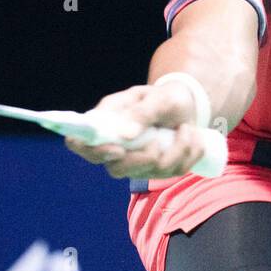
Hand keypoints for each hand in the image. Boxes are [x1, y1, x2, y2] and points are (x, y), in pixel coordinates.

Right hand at [62, 81, 209, 179]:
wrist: (187, 104)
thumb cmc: (165, 97)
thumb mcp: (157, 98)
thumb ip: (141, 113)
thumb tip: (125, 135)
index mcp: (105, 123)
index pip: (79, 143)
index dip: (89, 151)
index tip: (116, 149)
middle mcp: (116, 147)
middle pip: (115, 169)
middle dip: (141, 160)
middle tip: (156, 143)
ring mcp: (138, 162)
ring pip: (151, 172)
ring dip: (175, 150)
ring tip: (184, 127)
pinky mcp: (159, 170)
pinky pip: (174, 172)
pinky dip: (189, 153)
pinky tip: (191, 136)